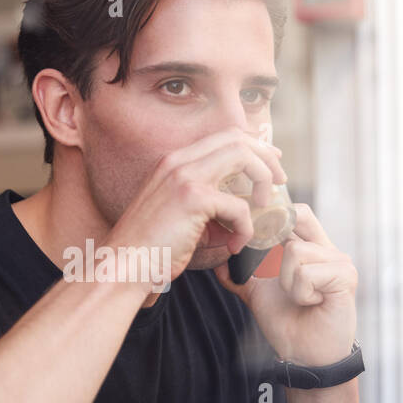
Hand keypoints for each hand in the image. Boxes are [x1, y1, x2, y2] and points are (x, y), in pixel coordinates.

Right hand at [101, 127, 286, 291]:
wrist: (123, 266)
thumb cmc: (150, 250)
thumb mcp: (177, 217)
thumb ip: (205, 206)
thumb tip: (237, 215)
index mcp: (173, 162)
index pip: (223, 137)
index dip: (254, 146)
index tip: (272, 162)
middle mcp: (178, 161)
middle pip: (237, 138)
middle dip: (266, 157)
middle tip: (280, 180)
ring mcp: (184, 176)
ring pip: (243, 157)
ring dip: (262, 180)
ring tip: (263, 207)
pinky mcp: (192, 199)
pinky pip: (238, 206)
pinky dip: (245, 227)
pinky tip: (236, 245)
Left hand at [214, 202, 357, 365]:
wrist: (304, 356)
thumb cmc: (288, 325)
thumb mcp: (259, 294)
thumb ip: (242, 276)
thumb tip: (219, 265)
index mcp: (313, 249)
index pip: (296, 212)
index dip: (274, 216)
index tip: (255, 234)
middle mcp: (330, 251)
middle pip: (296, 218)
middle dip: (275, 242)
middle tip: (271, 266)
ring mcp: (340, 262)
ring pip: (294, 251)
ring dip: (286, 282)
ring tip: (300, 298)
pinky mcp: (346, 277)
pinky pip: (305, 273)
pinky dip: (299, 293)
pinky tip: (311, 304)